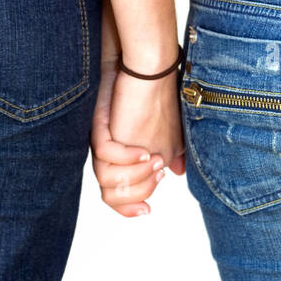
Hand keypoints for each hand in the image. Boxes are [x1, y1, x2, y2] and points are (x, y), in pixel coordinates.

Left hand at [91, 57, 185, 217]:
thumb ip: (171, 155)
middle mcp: (109, 156)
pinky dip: (128, 158)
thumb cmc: (159, 98)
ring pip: (106, 180)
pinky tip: (144, 151)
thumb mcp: (170, 134)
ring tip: (153, 158)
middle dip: (140, 190)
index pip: (118, 199)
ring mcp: (106, 144)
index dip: (131, 208)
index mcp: (123, 161)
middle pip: (112, 195)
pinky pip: (107, 156)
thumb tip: (178, 172)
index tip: (149, 209)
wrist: (148, 71)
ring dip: (137, 175)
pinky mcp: (102, 130)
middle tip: (158, 171)